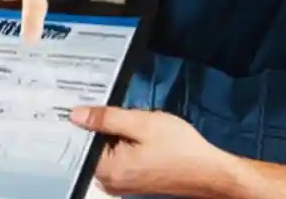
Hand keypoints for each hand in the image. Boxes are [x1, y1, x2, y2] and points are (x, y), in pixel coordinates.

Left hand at [70, 106, 234, 196]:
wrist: (209, 171)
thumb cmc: (180, 149)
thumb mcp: (141, 124)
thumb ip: (106, 119)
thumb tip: (75, 115)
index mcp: (108, 170)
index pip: (79, 143)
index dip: (81, 120)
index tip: (81, 102)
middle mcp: (109, 181)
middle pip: (91, 146)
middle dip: (99, 125)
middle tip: (110, 108)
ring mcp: (121, 183)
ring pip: (105, 150)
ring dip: (113, 132)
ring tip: (126, 118)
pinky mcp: (132, 180)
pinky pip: (117, 156)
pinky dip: (122, 142)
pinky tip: (134, 131)